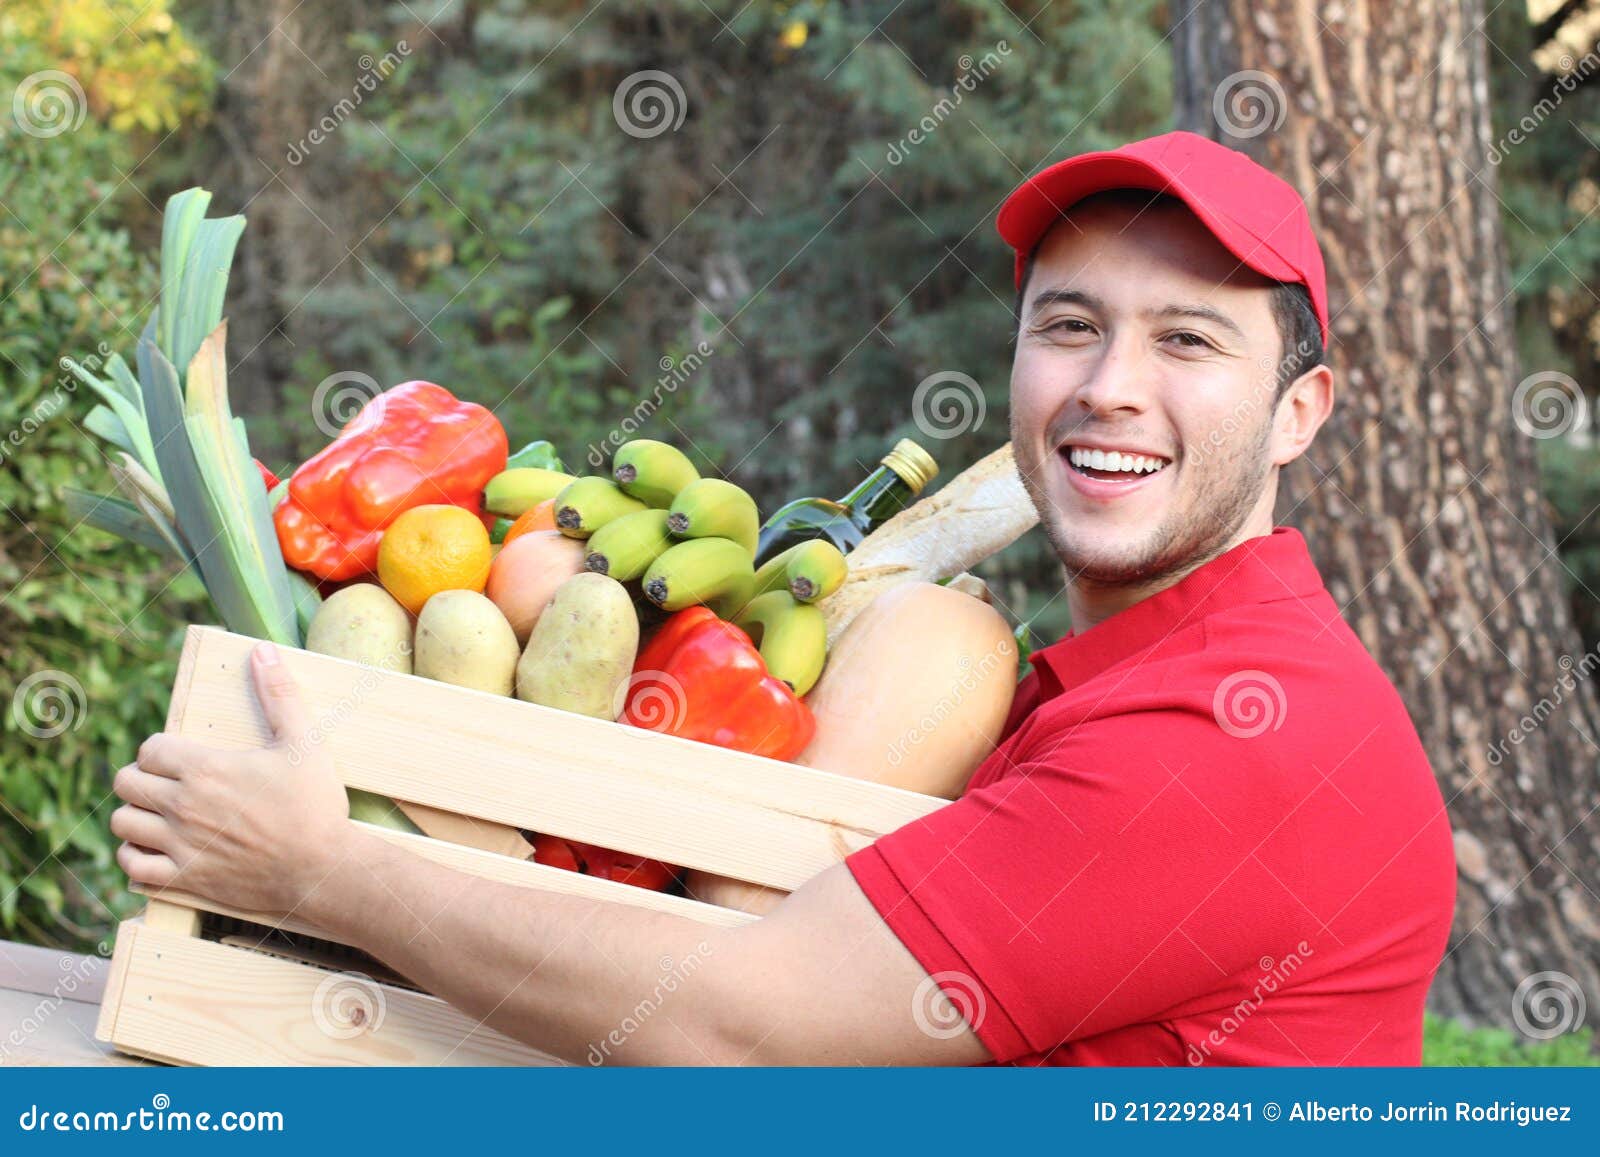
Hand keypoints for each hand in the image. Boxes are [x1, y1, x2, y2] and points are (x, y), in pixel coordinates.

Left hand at [110, 642, 353, 916]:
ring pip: (122, 825)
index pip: (149, 750)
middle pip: (126, 784)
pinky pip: (133, 868)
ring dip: (134, 815)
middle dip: (139, 777)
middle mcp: (183, 806)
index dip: (160, 749)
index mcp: (206, 769)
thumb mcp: (303, 743)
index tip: (177, 756)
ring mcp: (180, 846)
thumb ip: (279, 694)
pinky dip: (134, 857)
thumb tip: (262, 649)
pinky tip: (154, 849)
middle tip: (164, 782)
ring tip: (156, 814)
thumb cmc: (315, 805)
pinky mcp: (184, 879)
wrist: (322, 869)